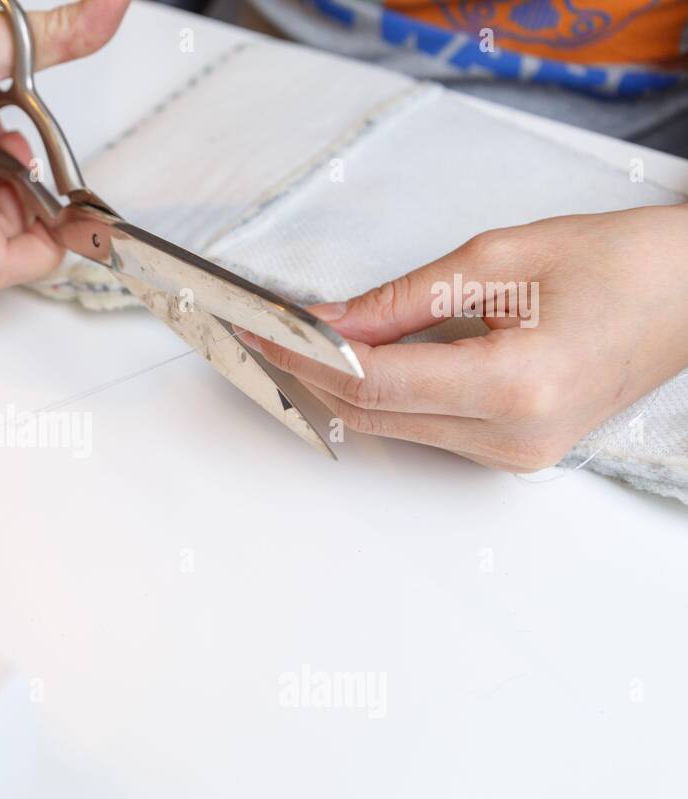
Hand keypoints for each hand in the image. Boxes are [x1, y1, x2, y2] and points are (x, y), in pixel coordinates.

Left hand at [243, 204, 687, 469]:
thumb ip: (401, 300)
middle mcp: (513, 438)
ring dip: (342, 385)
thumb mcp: (499, 259)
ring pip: (393, 426)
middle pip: (374, 414)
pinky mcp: (514, 454)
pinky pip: (425, 428)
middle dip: (311, 373)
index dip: (308, 356)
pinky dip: (384, 395)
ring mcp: (515, 456)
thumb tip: (326, 320)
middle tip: (262, 334)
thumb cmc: (620, 265)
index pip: (375, 382)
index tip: (261, 330)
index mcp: (516, 385)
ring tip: (298, 342)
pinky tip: (355, 362)